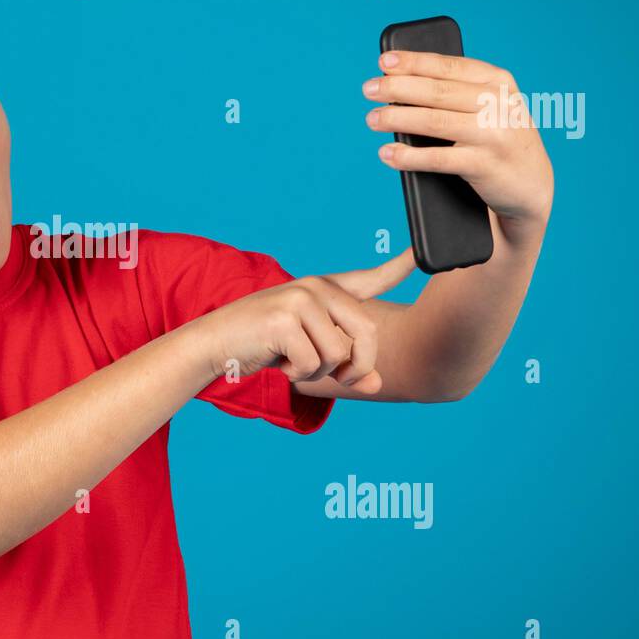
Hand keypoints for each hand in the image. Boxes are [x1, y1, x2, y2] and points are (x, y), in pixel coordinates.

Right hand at [195, 248, 416, 394]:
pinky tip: (278, 362)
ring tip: (293, 363)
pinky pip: (314, 363)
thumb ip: (346, 368)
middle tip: (337, 378)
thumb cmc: (263, 347)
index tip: (423, 253)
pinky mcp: (284, 319)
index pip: (371, 277)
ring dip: (320, 374)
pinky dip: (298, 374)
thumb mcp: (310, 356)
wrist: (214, 344)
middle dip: (357, 368)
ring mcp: (299, 300)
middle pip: (366, 335)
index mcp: (325, 290)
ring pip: (340, 355)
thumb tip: (374, 385)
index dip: (400, 266)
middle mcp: (316, 287)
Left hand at [363, 50, 554, 238]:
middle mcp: (498, 104)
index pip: (448, 66)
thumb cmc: (498, 139)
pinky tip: (388, 153)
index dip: (413, 62)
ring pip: (435, 122)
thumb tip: (397, 84)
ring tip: (372, 119)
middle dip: (397, 88)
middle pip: (437, 91)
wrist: (532, 184)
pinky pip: (439, 159)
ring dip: (397, 118)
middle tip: (368, 90)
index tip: (384, 61)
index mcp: (497, 82)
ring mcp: (494, 135)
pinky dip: (408, 156)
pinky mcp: (485, 165)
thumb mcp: (489, 107)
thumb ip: (456, 93)